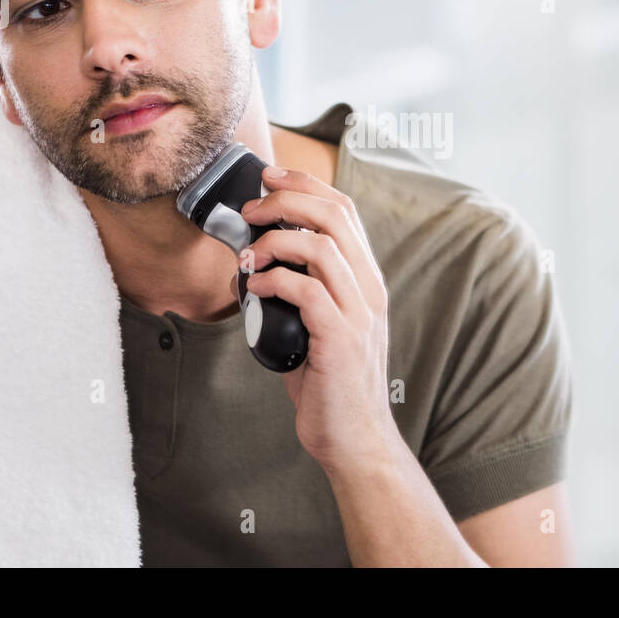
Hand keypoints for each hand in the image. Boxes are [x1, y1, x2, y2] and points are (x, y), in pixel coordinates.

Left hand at [238, 165, 399, 476]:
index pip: (344, 210)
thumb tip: (254, 264)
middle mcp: (369, 289)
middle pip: (334, 215)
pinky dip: (273, 282)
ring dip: (275, 242)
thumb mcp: (320, 325)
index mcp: (366, 280)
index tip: (269, 178)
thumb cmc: (331, 384)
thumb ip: (301, 291)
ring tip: (249, 257)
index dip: (304, 184)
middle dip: (284, 200)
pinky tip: (254, 291)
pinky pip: (306, 291)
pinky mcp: (340, 340)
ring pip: (321, 247)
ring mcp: (359, 314)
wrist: (356, 439)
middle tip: (250, 211)